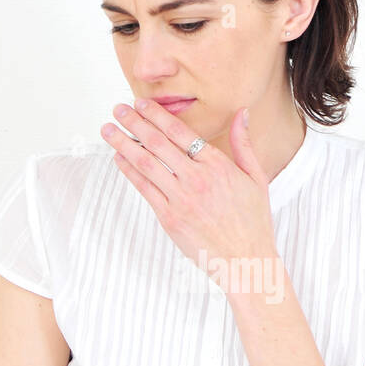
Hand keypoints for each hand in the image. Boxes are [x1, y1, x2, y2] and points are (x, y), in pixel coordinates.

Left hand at [100, 100, 277, 274]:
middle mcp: (197, 180)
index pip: (180, 133)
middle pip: (158, 143)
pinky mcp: (170, 218)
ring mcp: (181, 199)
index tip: (141, 104)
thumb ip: (243, 144)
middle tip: (117, 109)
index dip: (157, 115)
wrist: (245, 261)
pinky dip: (129, 171)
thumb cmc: (253, 222)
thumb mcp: (256, 178)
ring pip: (146, 164)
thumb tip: (241, 113)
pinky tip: (119, 158)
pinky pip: (144, 189)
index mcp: (218, 166)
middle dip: (134, 123)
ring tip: (108, 130)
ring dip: (123, 144)